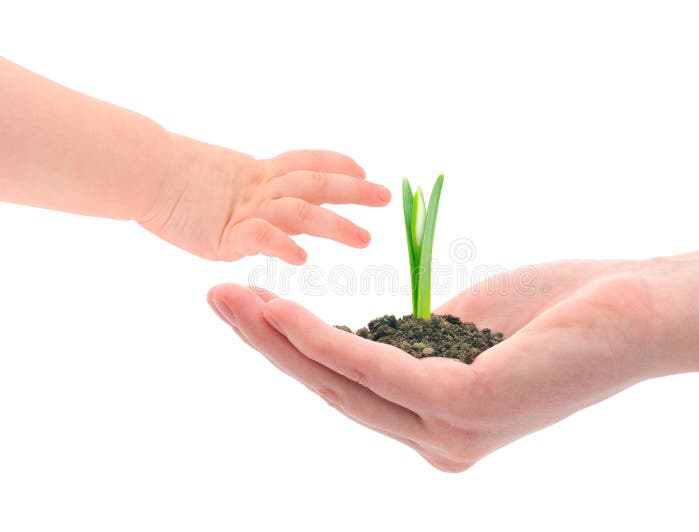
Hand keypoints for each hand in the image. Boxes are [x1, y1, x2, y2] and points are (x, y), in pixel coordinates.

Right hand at [138, 134, 390, 263]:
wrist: (139, 171)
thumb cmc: (170, 174)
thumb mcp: (220, 179)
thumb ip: (248, 192)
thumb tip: (267, 208)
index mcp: (258, 171)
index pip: (306, 161)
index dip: (337, 163)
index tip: (363, 169)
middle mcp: (259, 186)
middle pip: (316, 182)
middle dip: (353, 190)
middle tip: (385, 198)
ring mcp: (244, 209)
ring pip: (299, 209)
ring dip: (335, 223)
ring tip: (364, 239)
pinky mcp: (225, 235)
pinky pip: (260, 236)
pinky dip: (281, 244)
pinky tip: (302, 257)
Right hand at [207, 260, 666, 471]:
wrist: (640, 309)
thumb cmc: (560, 313)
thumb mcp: (468, 326)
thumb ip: (418, 340)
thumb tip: (376, 333)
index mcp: (438, 417)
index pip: (348, 384)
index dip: (291, 347)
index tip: (250, 303)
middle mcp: (439, 437)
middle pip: (333, 389)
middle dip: (269, 343)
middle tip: (218, 297)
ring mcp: (452, 430)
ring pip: (344, 382)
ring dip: (282, 339)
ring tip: (234, 297)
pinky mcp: (467, 407)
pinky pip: (378, 368)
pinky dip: (327, 340)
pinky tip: (286, 313)